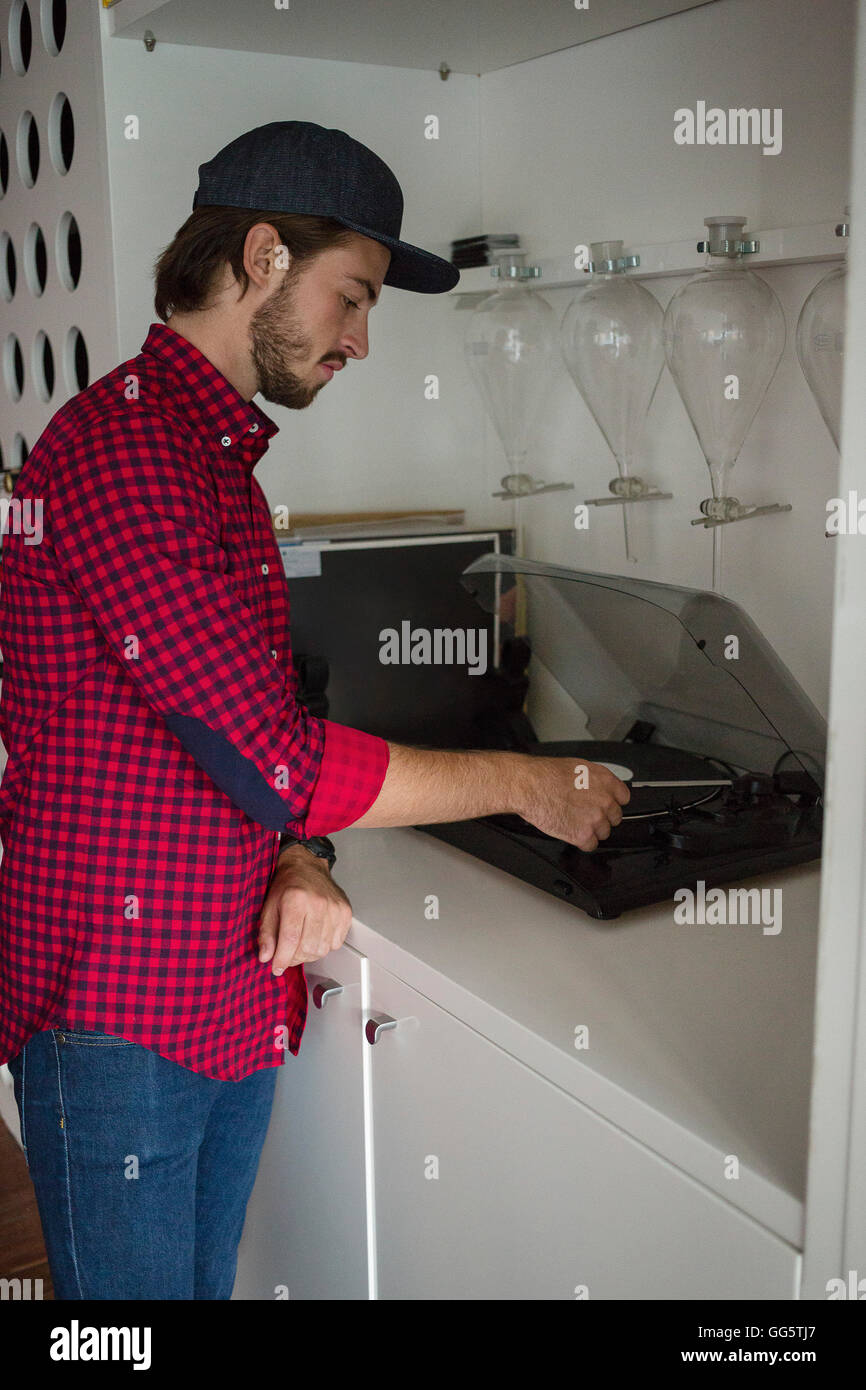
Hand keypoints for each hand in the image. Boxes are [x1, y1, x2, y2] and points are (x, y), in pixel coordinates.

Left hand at [257, 845, 353, 972]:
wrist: (307, 866)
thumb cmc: (287, 885)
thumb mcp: (269, 906)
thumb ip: (266, 933)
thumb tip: (266, 957)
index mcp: (296, 899)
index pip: (290, 939)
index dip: (282, 959)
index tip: (277, 968)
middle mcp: (318, 903)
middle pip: (308, 948)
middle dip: (294, 958)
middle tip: (287, 954)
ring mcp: (335, 908)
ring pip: (322, 949)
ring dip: (309, 954)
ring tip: (300, 944)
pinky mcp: (346, 913)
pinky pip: (335, 944)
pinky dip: (324, 946)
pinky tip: (315, 936)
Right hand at [517, 756, 630, 851]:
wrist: (529, 785)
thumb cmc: (546, 775)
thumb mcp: (578, 767)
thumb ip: (595, 781)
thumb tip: (598, 789)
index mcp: (605, 781)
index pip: (623, 798)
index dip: (612, 803)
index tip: (605, 805)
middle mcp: (604, 800)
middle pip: (615, 818)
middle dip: (602, 817)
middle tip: (585, 813)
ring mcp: (595, 819)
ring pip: (604, 833)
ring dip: (591, 830)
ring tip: (574, 821)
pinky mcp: (583, 835)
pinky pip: (591, 845)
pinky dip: (581, 842)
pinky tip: (571, 831)